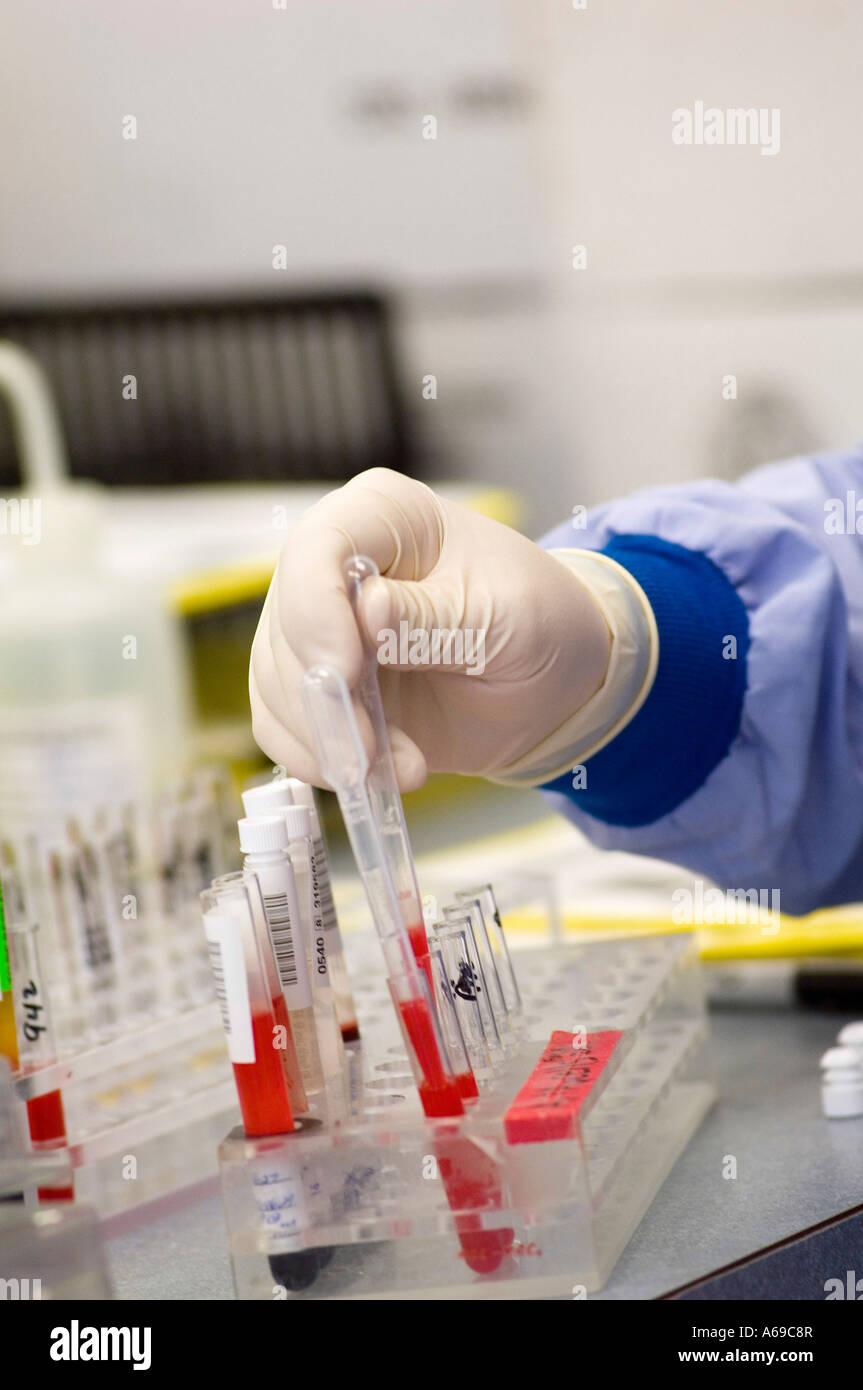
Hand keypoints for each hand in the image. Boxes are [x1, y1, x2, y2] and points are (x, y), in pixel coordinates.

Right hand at [250, 468, 610, 790]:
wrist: (556, 681)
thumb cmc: (540, 620)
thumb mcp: (505, 615)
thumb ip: (433, 619)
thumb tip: (366, 612)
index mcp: (384, 516)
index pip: (317, 547)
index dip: (316, 613)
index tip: (345, 672)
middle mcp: (336, 565)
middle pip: (285, 624)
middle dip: (320, 698)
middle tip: (368, 751)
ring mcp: (322, 629)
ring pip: (276, 683)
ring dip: (328, 739)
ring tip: (396, 766)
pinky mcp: (323, 689)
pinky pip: (286, 727)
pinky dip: (323, 760)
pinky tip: (379, 774)